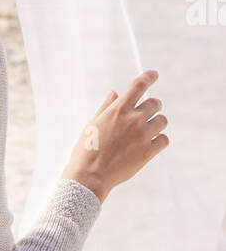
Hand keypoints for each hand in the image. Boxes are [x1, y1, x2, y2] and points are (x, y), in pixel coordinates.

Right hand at [60, 69, 168, 204]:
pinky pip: (164, 140)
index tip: (154, 74)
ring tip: (146, 132)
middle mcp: (133, 119)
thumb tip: (115, 93)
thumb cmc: (87, 149)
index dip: (148, 77)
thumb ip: (106, 107)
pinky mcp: (148, 152)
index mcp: (118, 110)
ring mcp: (142, 135)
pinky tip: (149, 144)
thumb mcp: (92, 124)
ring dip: (156, 124)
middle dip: (152, 107)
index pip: (138, 86)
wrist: (90, 175)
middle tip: (145, 115)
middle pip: (155, 103)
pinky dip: (159, 140)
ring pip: (162, 121)